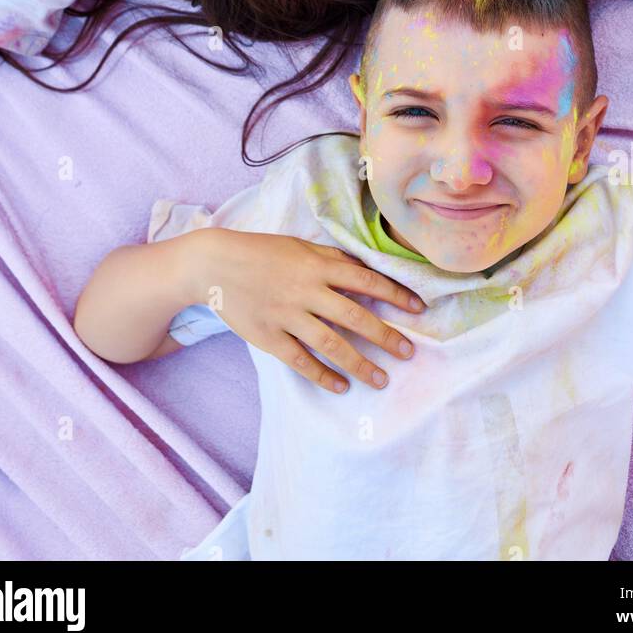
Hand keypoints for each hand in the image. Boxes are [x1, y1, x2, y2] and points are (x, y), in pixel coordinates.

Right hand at [183, 228, 424, 393]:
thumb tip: (366, 271)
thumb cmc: (260, 252)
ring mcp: (287, 316)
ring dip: (360, 364)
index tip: (419, 309)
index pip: (367, 281)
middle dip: (386, 337)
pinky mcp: (268, 337)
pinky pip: (301, 361)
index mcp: (317, 264)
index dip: (396, 295)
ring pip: (332, 344)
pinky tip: (340, 386)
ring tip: (381, 380)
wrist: (213, 264)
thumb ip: (332, 259)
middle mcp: (307, 290)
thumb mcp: (300, 246)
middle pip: (356, 317)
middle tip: (408, 353)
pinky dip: (322, 376)